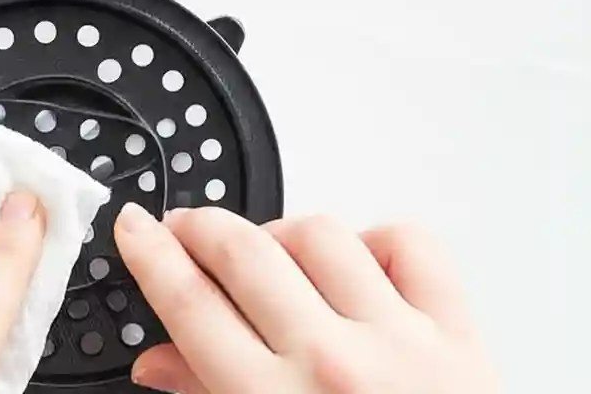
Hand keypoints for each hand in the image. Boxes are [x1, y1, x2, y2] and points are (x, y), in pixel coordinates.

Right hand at [115, 205, 499, 393]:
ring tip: (269, 252)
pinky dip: (376, 241)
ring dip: (280, 233)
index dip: (150, 253)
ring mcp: (398, 341)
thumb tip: (157, 363)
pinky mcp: (455, 333)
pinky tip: (355, 265)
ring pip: (319, 235)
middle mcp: (332, 365)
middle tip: (185, 226)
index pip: (189, 304)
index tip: (135, 228)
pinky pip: (409, 246)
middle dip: (200, 226)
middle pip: (243, 253)